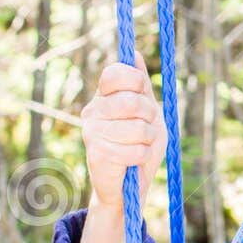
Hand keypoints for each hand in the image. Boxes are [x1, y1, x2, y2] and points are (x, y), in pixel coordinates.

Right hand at [78, 58, 164, 242]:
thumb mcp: (147, 113)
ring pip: (138, 128)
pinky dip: (143, 158)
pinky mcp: (97, 154)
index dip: (137, 82)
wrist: (126, 187)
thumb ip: (141, 86)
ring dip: (148, 141)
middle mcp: (92, 111)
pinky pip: (136, 150)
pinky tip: (133, 162)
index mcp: (103, 97)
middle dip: (150, 118)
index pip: (116, 73)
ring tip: (140, 147)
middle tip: (146, 130)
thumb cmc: (139, 147)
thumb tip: (134, 54)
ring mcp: (92, 132)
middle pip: (133, 101)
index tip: (144, 96)